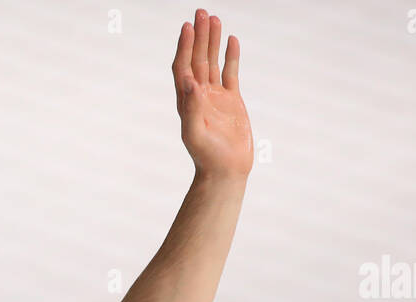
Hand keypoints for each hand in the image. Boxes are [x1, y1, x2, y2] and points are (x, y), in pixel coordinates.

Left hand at [172, 8, 252, 179]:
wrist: (225, 171)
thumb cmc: (207, 157)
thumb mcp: (195, 133)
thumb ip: (191, 108)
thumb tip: (190, 82)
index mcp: (186, 100)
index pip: (183, 67)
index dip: (184, 47)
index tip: (188, 27)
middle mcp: (199, 95)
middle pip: (197, 59)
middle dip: (198, 36)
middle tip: (201, 12)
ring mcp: (215, 96)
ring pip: (212, 62)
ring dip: (212, 41)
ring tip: (214, 19)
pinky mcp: (231, 100)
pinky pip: (230, 72)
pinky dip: (231, 56)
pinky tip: (231, 40)